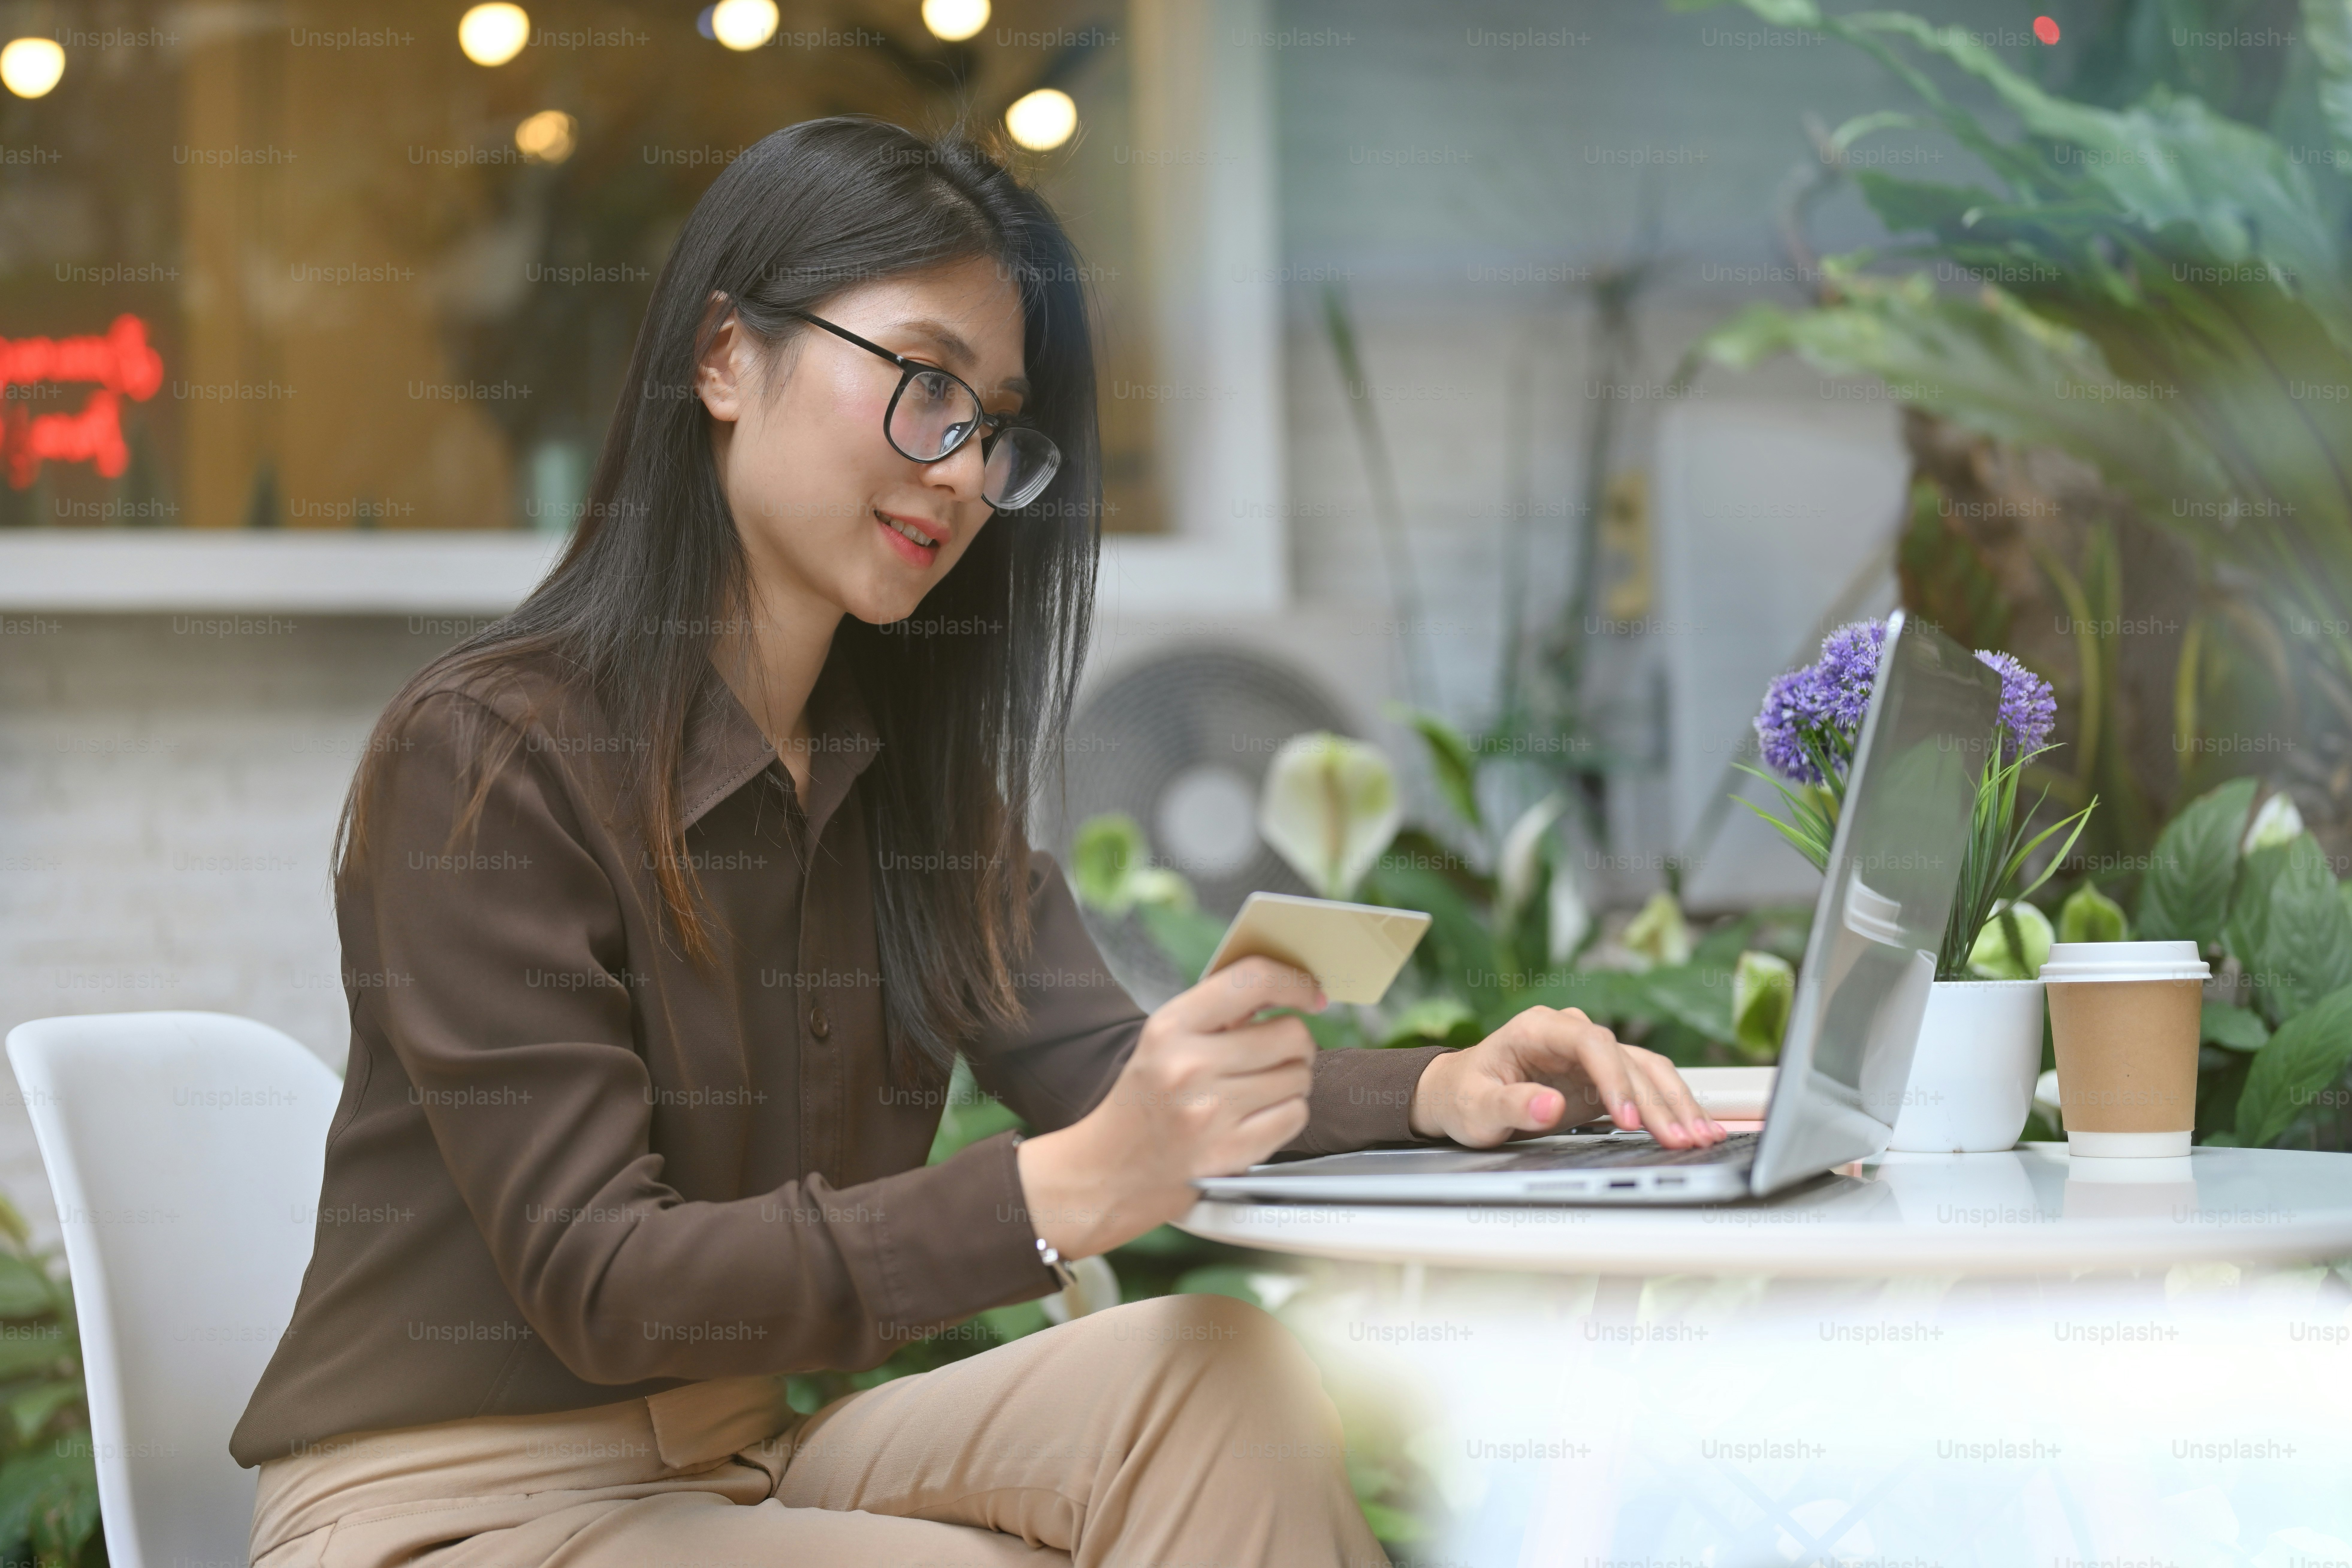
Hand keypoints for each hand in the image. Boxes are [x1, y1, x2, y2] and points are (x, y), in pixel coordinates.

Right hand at [1015, 956, 1321, 1259]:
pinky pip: (1296, 1116)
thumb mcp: (1165, 1040)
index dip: (1293, 982)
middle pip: (1291, 1035)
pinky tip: (1258, 1115)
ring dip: (1291, 1081)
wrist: (1108, 1171)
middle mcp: (1189, 1067)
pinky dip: (1288, 1113)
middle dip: (1295, 1043)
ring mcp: (1211, 1114)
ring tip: (1259, 1089)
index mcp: (1170, 1027)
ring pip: (1300, 1077)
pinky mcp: (1230, 1154)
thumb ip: (1219, 1012)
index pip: (1252, 980)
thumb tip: (1289, 990)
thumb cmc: (1145, 1098)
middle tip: (1277, 1054)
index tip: (1310, 995)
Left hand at [1408, 1006, 1726, 1148]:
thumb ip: (1510, 1106)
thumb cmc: (1463, 1095)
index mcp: (1540, 1029)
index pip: (1592, 1043)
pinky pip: (1646, 1088)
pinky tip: (1695, 1127)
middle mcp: (1572, 1035)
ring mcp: (1591, 1055)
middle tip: (1681, 1139)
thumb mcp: (1475, 1107)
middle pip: (1627, 1060)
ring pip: (1646, 1071)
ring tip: (1701, 1137)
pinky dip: (1671, 1107)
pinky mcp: (1604, 1078)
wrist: (1460, 1093)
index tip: (1627, 1119)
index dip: (1615, 1080)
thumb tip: (1548, 1106)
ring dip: (1676, 1104)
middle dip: (1658, 1102)